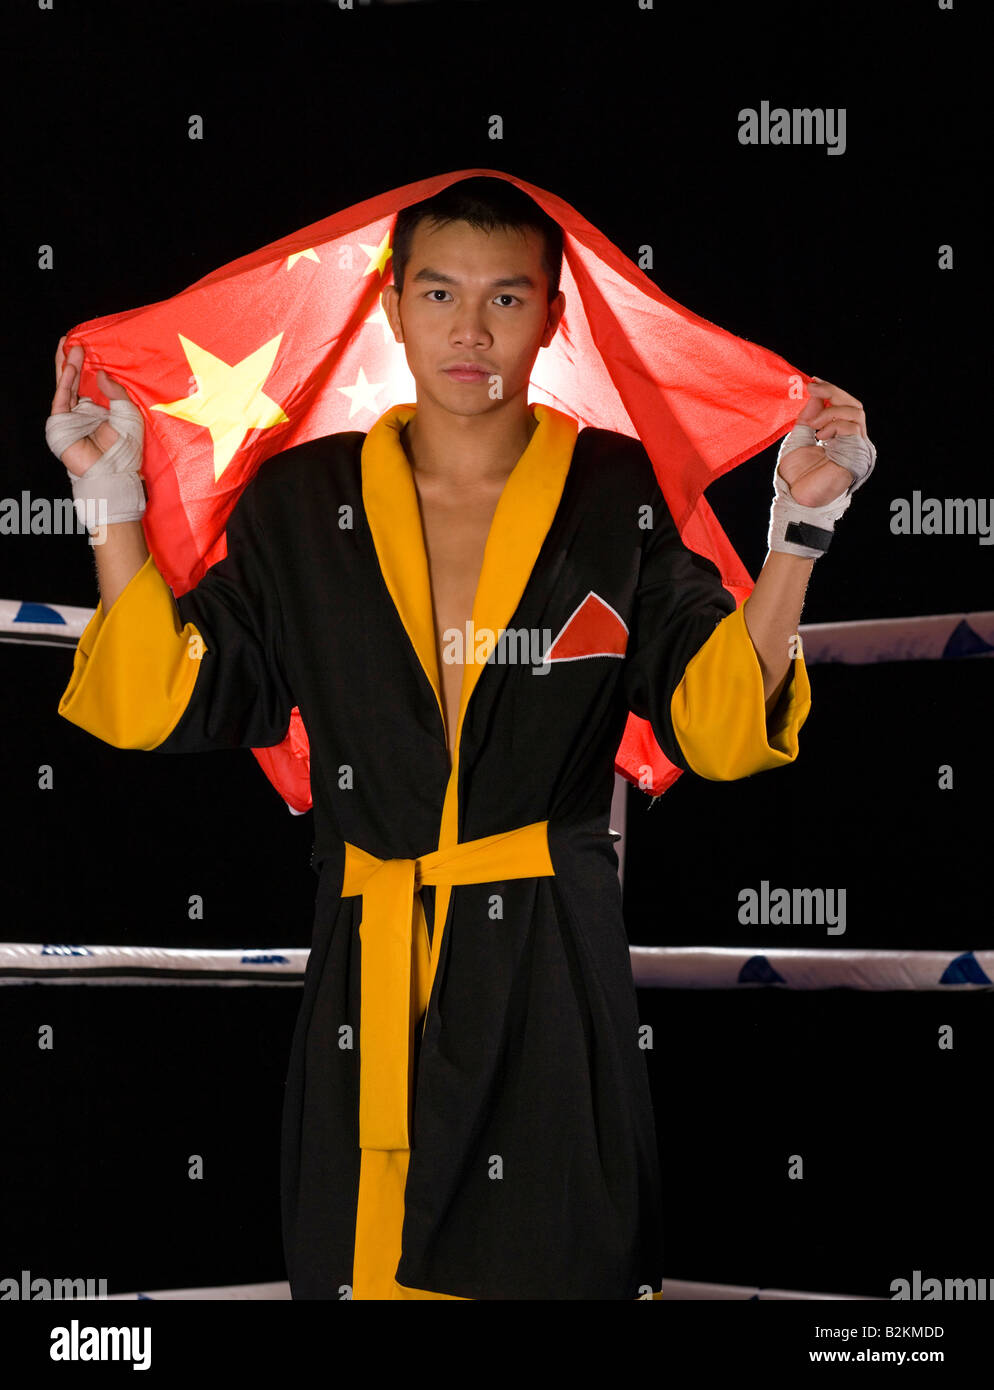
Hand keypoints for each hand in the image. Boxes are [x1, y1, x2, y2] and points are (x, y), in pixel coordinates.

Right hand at [51, 337, 135, 477]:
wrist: (115, 472)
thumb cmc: (125, 447)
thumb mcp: (128, 413)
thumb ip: (116, 392)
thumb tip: (101, 373)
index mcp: (99, 409)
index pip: (89, 383)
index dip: (86, 365)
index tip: (85, 345)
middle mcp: (83, 411)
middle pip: (74, 381)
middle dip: (71, 360)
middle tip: (70, 340)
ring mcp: (70, 418)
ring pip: (65, 387)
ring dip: (67, 367)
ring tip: (69, 347)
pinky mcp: (60, 425)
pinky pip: (61, 400)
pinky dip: (65, 384)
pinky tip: (70, 370)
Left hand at [777, 376, 868, 508]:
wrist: (796, 497)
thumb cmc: (797, 474)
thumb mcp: (799, 437)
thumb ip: (809, 415)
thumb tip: (815, 393)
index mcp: (839, 436)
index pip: (843, 406)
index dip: (831, 391)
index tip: (813, 381)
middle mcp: (851, 440)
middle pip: (853, 405)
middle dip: (833, 392)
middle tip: (813, 388)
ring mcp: (856, 447)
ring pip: (855, 412)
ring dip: (830, 412)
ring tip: (813, 425)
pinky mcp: (857, 455)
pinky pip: (852, 427)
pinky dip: (834, 425)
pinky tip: (821, 435)